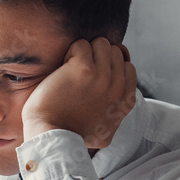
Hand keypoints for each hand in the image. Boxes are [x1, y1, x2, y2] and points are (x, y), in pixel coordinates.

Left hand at [21, 38, 136, 147]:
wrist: (51, 135)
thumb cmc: (72, 134)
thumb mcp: (107, 130)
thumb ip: (116, 111)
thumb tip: (122, 84)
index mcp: (126, 101)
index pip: (128, 67)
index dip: (110, 67)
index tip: (93, 77)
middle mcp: (118, 87)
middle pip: (115, 52)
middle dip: (97, 57)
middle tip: (80, 74)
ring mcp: (103, 76)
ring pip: (101, 44)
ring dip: (85, 52)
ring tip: (71, 70)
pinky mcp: (83, 68)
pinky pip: (81, 45)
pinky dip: (70, 52)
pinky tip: (62, 69)